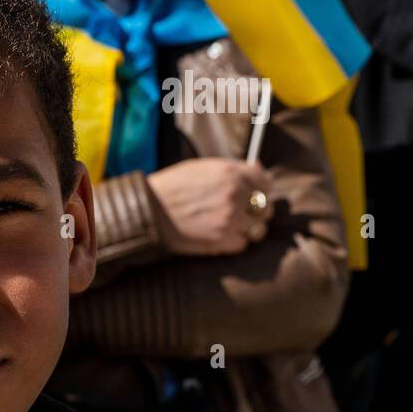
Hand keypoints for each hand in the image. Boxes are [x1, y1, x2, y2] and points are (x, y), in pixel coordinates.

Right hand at [146, 158, 274, 255]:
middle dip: (256, 211)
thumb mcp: (200, 168)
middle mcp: (235, 194)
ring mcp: (231, 218)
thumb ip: (231, 169)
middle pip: (265, 206)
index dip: (261, 188)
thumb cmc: (170, 188)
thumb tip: (257, 169)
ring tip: (230, 227)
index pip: (265, 181)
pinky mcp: (223, 239)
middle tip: (241, 214)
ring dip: (247, 229)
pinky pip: (242, 244)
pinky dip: (233, 242)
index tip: (255, 194)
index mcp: (231, 173)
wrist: (147, 211)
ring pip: (258, 228)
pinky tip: (218, 236)